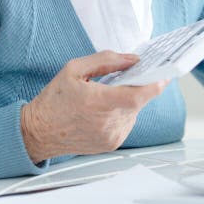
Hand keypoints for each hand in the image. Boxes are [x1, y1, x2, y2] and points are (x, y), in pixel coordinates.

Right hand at [20, 50, 167, 162]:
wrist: (38, 132)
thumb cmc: (54, 99)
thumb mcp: (74, 69)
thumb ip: (106, 60)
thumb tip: (133, 59)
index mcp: (99, 102)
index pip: (140, 95)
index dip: (156, 83)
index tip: (165, 72)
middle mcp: (108, 123)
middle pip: (139, 101)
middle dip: (137, 86)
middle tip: (128, 75)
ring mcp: (112, 136)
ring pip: (134, 111)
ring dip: (128, 100)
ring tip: (107, 94)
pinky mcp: (112, 144)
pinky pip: (127, 122)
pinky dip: (122, 112)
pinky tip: (104, 109)